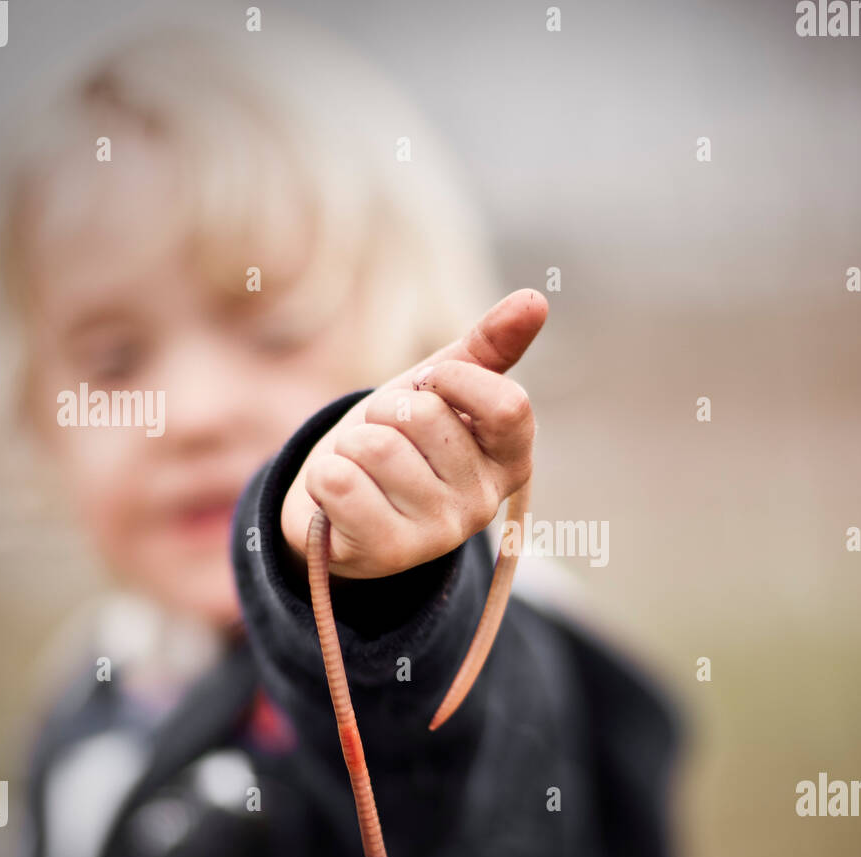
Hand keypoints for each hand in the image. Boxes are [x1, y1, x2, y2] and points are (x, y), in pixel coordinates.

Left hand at [281, 289, 546, 578]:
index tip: (429, 384)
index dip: (454, 380)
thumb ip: (490, 346)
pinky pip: (339, 482)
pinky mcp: (388, 554)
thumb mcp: (443, 387)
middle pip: (423, 417)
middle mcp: (483, 503)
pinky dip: (325, 476)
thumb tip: (536, 299)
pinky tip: (340, 496)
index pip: (509, 406)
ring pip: (374, 447)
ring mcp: (439, 534)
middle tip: (387, 438)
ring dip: (351, 445)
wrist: (340, 506)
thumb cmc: (400, 439)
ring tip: (363, 467)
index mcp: (510, 460)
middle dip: (386, 412)